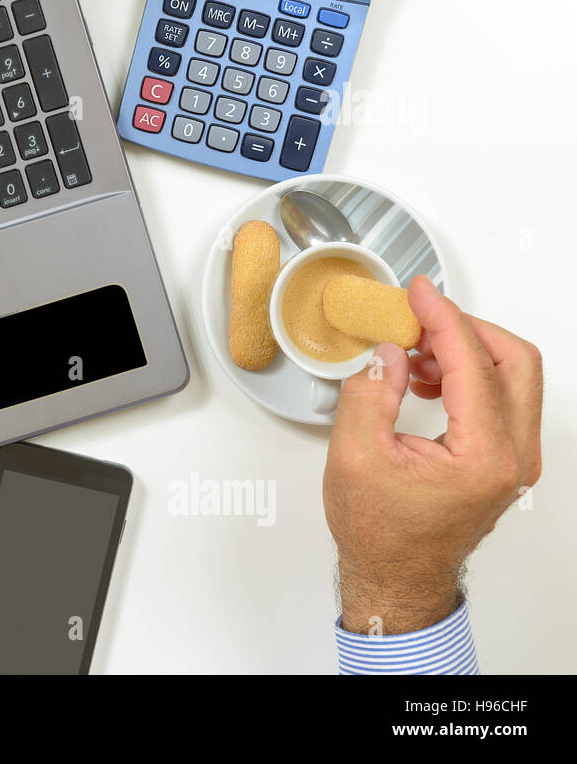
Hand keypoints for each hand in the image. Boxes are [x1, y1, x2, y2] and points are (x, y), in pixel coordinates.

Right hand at [323, 275, 542, 633]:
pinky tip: (426, 376)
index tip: (418, 293)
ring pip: (514, 376)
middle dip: (467, 328)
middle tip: (421, 315)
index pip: (473, 363)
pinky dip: (470, 373)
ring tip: (414, 349)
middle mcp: (513, 457)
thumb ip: (370, 393)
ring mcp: (516, 459)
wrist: (396, 576)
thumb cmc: (380, 532)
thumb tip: (389, 352)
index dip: (443, 319)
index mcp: (483, 456)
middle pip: (514, 360)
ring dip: (468, 350)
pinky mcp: (506, 459)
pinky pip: (503, 398)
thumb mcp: (355, 455)